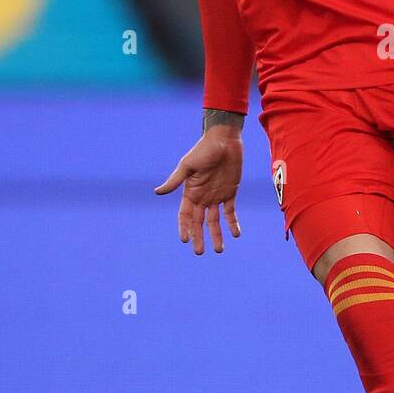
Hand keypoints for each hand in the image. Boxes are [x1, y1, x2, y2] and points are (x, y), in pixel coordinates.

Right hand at [154, 128, 242, 254]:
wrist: (224, 140)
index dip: (184, 227)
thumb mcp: (187, 165)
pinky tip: (236, 234)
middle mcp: (202, 197)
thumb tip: (157, 192)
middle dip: (199, 237)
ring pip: (215, 221)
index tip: (185, 240)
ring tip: (219, 250)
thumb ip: (175, 181)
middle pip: (199, 222)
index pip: (185, 215)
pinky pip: (230, 211)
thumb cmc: (203, 150)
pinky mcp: (230, 192)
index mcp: (190, 192)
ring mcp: (216, 196)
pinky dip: (233, 223)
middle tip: (200, 252)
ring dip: (216, 235)